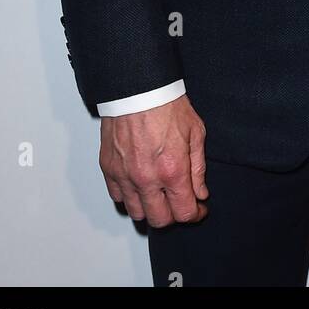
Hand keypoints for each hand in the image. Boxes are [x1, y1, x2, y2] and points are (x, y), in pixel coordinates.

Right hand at [99, 94, 208, 226]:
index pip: (184, 213)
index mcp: (172, 170)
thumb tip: (199, 193)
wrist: (138, 88)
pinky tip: (139, 184)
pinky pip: (117, 197)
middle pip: (159, 220)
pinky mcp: (109, 168)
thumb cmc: (166, 104)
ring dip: (150, 208)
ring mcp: (124, 175)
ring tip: (158, 194)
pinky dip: (129, 196)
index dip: (195, 214)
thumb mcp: (195, 132)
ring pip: (137, 212)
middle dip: (173, 215)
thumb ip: (198, 168)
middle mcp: (146, 178)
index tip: (198, 208)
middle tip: (179, 202)